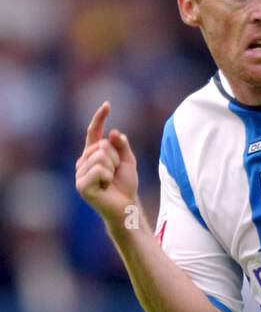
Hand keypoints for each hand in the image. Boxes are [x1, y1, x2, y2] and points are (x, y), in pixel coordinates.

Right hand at [75, 101, 139, 226]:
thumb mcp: (128, 161)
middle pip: (102, 146)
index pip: (93, 132)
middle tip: (115, 174)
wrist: (126, 206)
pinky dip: (107, 177)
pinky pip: (99, 170)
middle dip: (115, 158)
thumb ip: (122, 145)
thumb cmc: (125, 185)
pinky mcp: (81, 185)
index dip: (99, 118)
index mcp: (92, 154)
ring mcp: (80, 173)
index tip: (107, 105)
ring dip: (112, 169)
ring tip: (110, 181)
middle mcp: (83, 161)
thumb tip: (113, 132)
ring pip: (101, 157)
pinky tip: (105, 187)